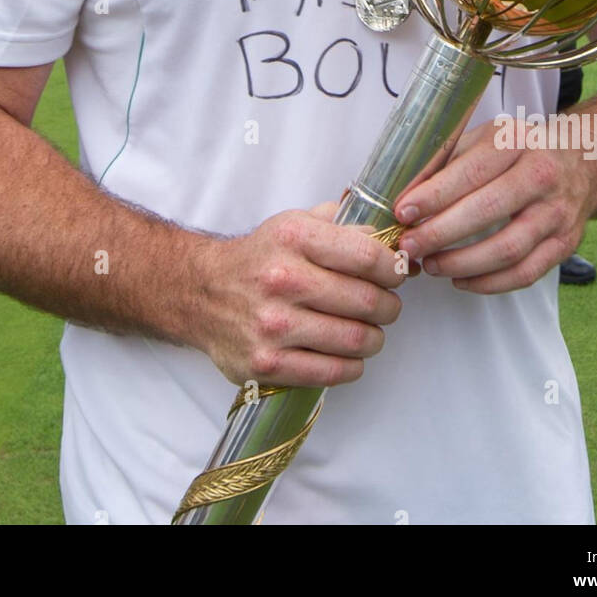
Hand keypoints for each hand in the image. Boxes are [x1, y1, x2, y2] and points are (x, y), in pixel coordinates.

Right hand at [195, 202, 406, 388]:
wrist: (201, 292)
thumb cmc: (259, 258)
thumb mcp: (295, 224)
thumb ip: (342, 225)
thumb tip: (387, 238)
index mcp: (293, 238)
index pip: (367, 256)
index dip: (393, 269)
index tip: (396, 275)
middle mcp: (283, 279)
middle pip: (367, 301)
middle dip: (389, 307)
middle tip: (387, 307)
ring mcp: (273, 325)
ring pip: (355, 339)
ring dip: (374, 338)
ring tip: (370, 332)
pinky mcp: (267, 363)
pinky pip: (332, 371)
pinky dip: (353, 366)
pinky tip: (350, 355)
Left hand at [393, 116, 595, 293]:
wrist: (581, 161)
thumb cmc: (519, 150)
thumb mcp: (484, 137)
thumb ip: (446, 160)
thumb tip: (405, 189)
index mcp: (516, 142)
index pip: (471, 172)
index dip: (434, 196)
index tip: (403, 212)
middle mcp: (541, 176)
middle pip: (487, 211)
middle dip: (440, 233)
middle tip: (409, 245)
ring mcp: (557, 213)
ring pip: (507, 249)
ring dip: (462, 263)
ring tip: (430, 264)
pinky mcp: (565, 244)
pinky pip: (525, 273)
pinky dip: (489, 283)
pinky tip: (461, 279)